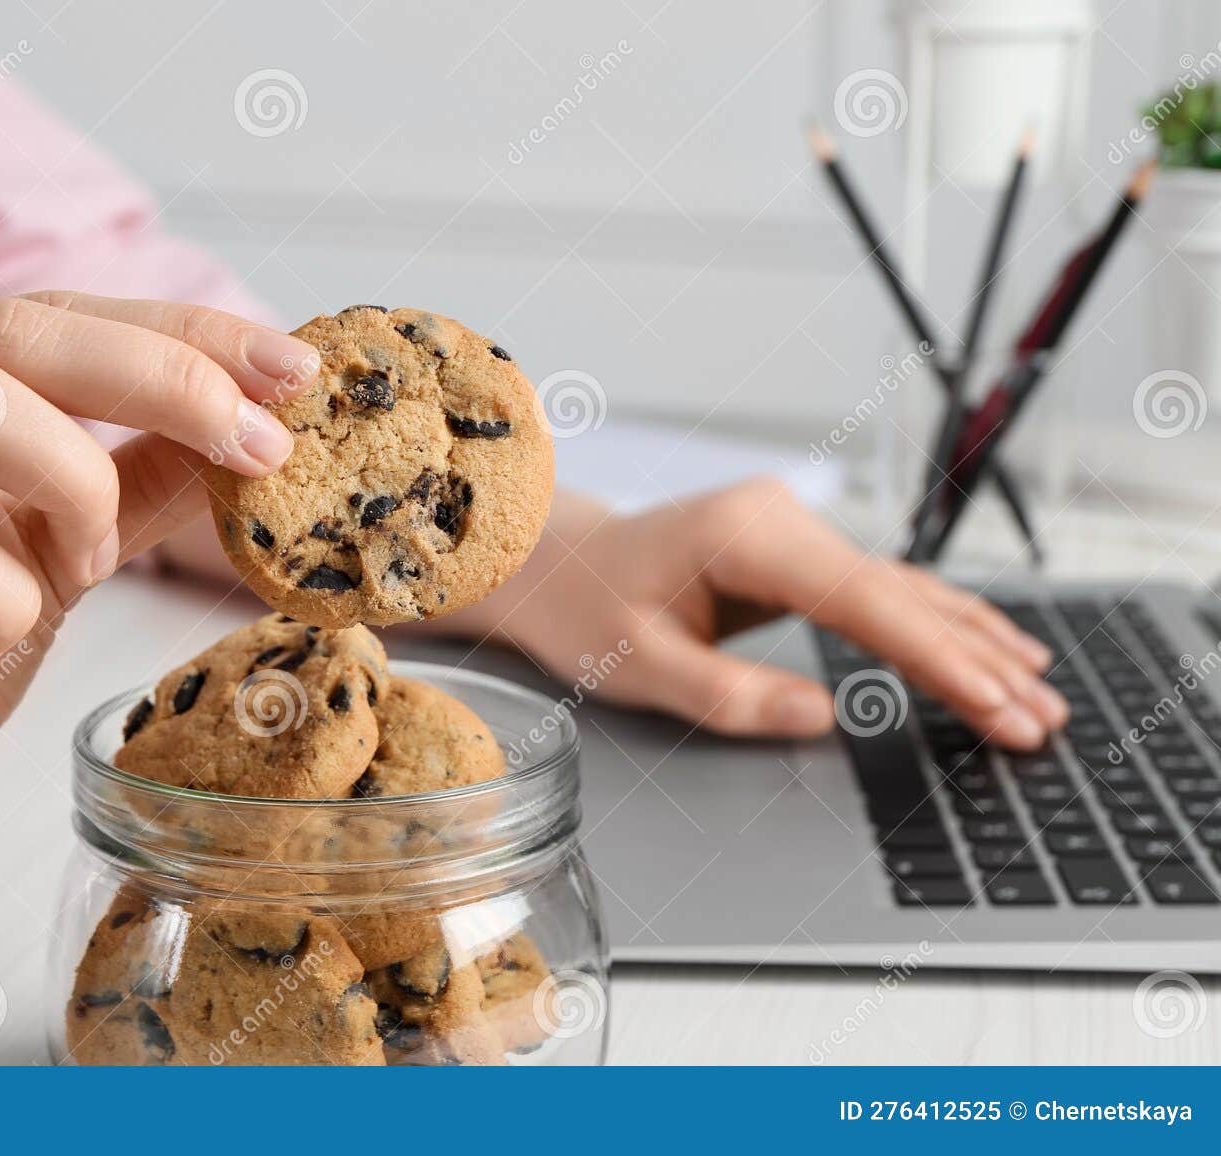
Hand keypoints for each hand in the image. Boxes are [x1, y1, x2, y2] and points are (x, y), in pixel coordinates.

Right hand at [0, 292, 318, 919]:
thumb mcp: (57, 552)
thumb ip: (137, 481)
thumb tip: (251, 424)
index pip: (57, 311)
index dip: (184, 334)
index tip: (293, 372)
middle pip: (8, 328)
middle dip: (159, 377)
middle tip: (257, 443)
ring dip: (69, 479)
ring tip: (89, 561)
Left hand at [451, 479, 1066, 747]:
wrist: (555, 565)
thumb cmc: (584, 610)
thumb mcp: (640, 666)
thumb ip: (731, 694)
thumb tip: (824, 717)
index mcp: (746, 535)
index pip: (868, 603)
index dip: (940, 658)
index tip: (996, 704)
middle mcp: (780, 518)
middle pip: (900, 593)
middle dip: (976, 658)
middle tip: (1043, 717)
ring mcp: (790, 528)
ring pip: (900, 588)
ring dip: (969, 640)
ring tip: (1038, 689)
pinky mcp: (792, 550)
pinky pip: (876, 591)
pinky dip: (930, 625)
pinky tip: (983, 645)